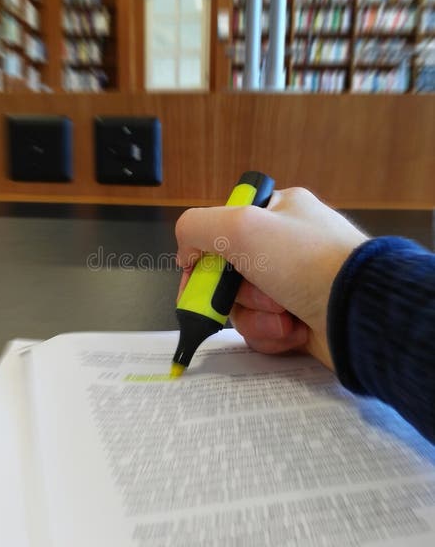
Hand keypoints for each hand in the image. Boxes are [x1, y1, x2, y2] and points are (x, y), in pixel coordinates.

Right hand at [176, 187, 366, 368]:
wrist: (360, 312)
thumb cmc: (307, 261)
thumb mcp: (240, 226)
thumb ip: (197, 227)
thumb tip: (186, 252)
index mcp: (278, 212)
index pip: (224, 230)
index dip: (204, 258)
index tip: (193, 279)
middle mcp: (288, 246)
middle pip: (230, 274)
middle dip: (234, 293)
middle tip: (243, 298)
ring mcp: (297, 284)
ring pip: (245, 306)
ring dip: (256, 316)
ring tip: (283, 314)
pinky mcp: (303, 318)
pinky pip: (265, 330)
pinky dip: (273, 334)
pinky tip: (294, 330)